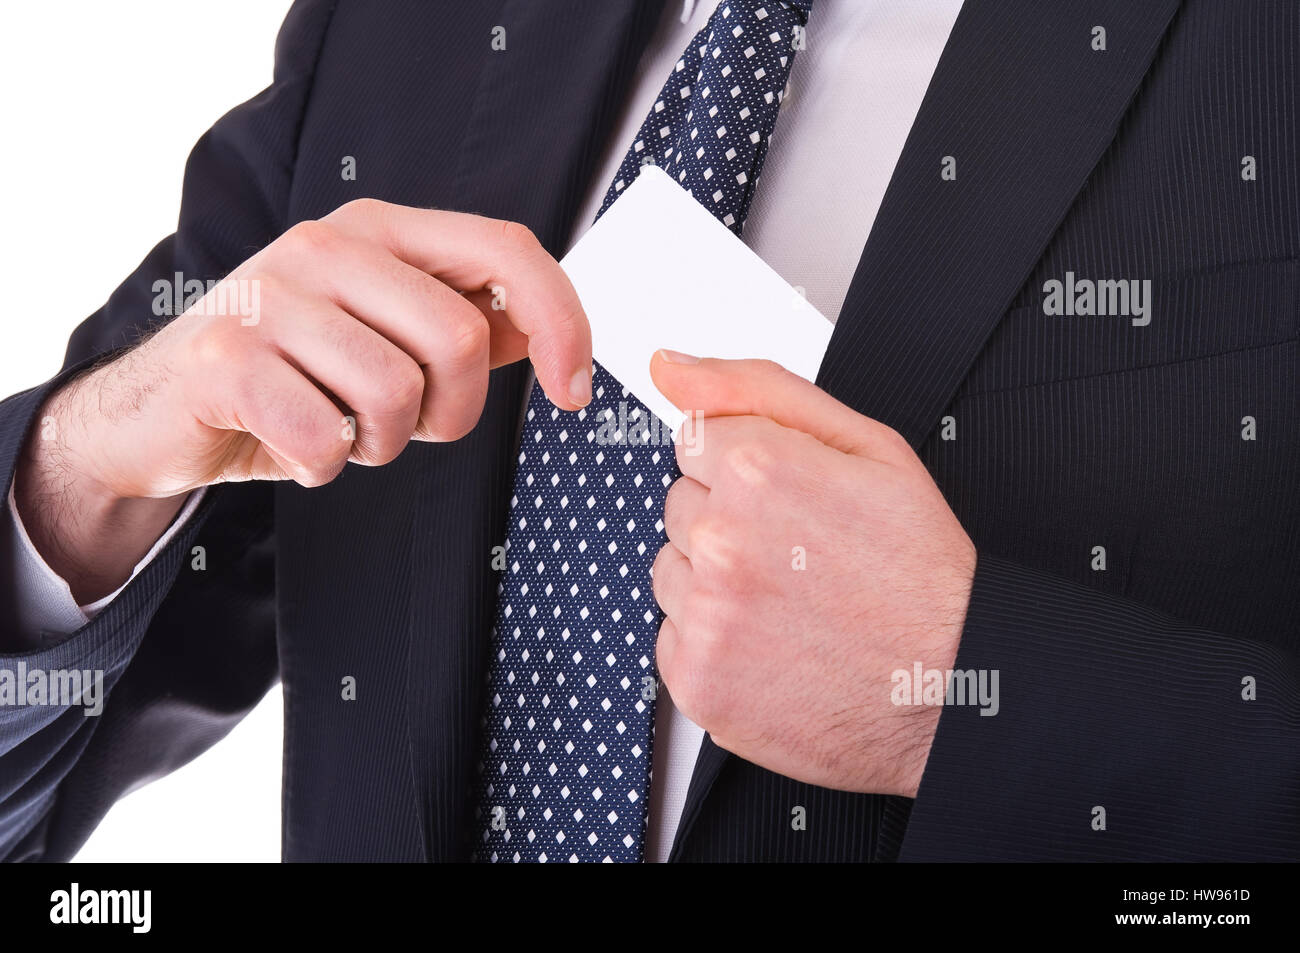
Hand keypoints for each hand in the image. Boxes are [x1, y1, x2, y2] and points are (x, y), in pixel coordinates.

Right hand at [18, 199, 590, 601]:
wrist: (157, 412)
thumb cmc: (288, 376)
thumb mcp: (381, 336)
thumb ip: (464, 322)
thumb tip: (549, 329)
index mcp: (378, 232)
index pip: (506, 249)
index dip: (562, 321)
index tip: (573, 392)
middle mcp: (326, 248)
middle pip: (463, 340)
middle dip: (453, 413)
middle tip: (406, 427)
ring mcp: (270, 298)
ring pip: (397, 396)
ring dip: (381, 444)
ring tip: (337, 427)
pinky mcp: (224, 360)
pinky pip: (328, 441)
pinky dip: (323, 467)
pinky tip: (292, 446)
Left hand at [648, 353, 975, 797]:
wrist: (951, 680)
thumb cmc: (920, 569)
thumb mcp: (866, 446)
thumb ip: (757, 390)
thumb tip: (669, 366)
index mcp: (757, 471)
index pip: (693, 440)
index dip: (745, 468)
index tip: (789, 501)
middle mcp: (722, 542)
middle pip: (680, 505)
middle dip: (728, 521)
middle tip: (798, 555)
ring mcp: (707, 616)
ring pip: (670, 571)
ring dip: (713, 582)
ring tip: (788, 602)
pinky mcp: (697, 679)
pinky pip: (672, 637)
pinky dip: (712, 642)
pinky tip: (771, 643)